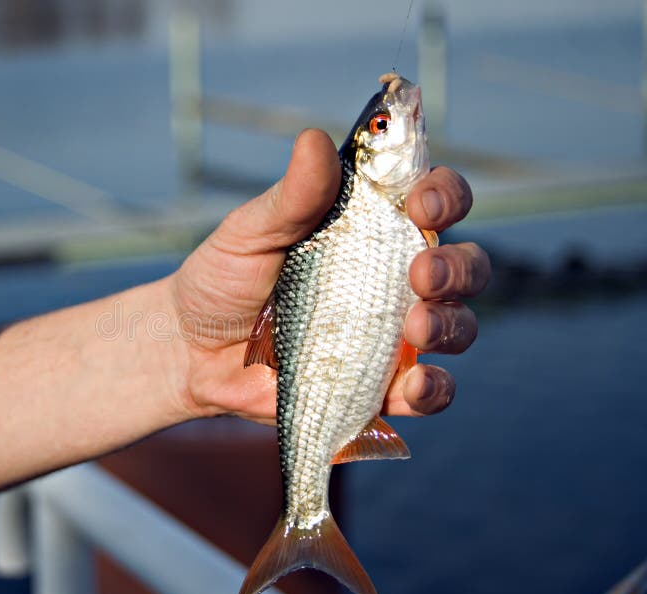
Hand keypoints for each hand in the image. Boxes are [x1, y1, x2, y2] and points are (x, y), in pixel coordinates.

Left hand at [167, 129, 489, 424]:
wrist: (192, 351)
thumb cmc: (223, 279)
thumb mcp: (251, 232)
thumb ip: (291, 196)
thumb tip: (315, 139)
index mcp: (370, 229)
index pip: (434, 200)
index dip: (445, 195)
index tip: (421, 202)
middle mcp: (393, 278)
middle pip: (464, 265)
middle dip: (457, 267)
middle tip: (422, 271)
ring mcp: (391, 334)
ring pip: (458, 326)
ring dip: (451, 324)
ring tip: (415, 326)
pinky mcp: (380, 385)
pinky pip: (429, 392)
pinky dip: (433, 390)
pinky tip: (412, 386)